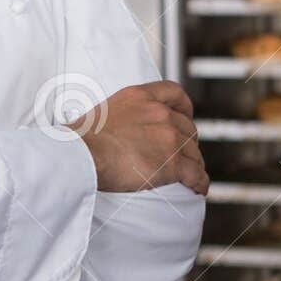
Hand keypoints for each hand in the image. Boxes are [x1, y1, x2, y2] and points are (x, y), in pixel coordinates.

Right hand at [69, 80, 208, 195]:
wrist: (81, 155)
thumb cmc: (82, 138)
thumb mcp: (104, 111)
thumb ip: (123, 114)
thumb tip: (119, 129)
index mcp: (140, 97)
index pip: (174, 93)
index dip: (184, 107)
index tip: (185, 116)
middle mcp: (159, 113)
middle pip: (187, 127)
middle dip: (185, 141)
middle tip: (178, 154)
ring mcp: (168, 138)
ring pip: (193, 152)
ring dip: (192, 164)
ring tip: (188, 175)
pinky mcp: (173, 164)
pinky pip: (196, 174)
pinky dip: (199, 182)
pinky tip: (197, 187)